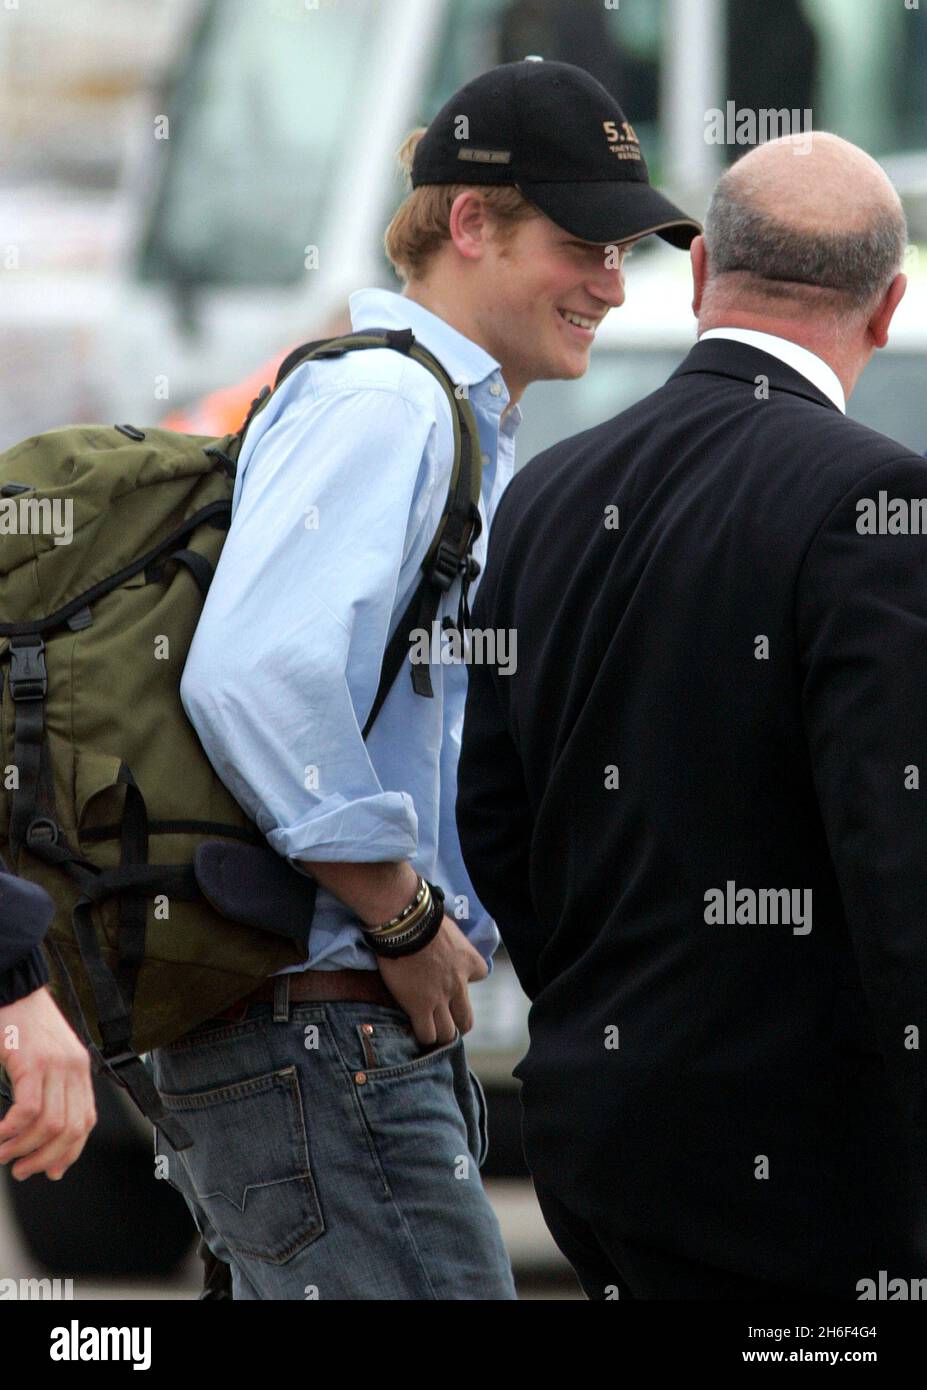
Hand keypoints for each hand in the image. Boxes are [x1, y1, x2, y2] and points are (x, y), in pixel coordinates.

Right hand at [0, 986, 95, 1180]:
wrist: (15, 991)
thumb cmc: (25, 1024)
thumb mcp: (49, 1057)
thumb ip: (53, 1089)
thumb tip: (45, 1131)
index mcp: (81, 1070)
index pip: (86, 1121)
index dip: (70, 1152)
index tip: (52, 1171)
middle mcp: (73, 1069)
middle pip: (69, 1129)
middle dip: (45, 1158)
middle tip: (22, 1171)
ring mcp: (55, 1065)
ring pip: (48, 1124)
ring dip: (23, 1148)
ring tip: (3, 1156)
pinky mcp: (33, 1062)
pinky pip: (28, 1109)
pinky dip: (10, 1130)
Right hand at [376, 915, 488, 1044]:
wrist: (408, 925)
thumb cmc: (425, 918)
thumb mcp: (449, 928)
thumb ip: (450, 940)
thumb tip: (441, 937)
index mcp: (470, 961)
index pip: (481, 974)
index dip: (467, 977)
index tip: (454, 976)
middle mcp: (459, 985)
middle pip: (467, 1020)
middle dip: (457, 1024)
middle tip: (444, 1020)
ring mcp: (440, 999)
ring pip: (448, 1034)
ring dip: (441, 1034)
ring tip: (430, 1031)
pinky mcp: (419, 1007)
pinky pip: (427, 1034)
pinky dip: (424, 1036)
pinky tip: (416, 1030)